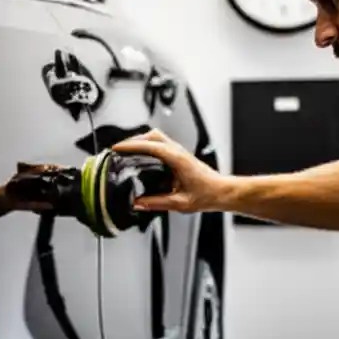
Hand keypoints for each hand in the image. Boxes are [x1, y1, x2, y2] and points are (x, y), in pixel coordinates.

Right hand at [111, 129, 226, 212]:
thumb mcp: (179, 203)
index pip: (150, 146)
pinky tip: (142, 155)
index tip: (117, 148)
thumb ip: (156, 203)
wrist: (221, 192)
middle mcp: (178, 152)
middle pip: (152, 136)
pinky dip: (148, 145)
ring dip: (141, 141)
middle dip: (133, 140)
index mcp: (177, 160)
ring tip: (127, 151)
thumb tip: (138, 203)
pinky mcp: (180, 155)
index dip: (132, 146)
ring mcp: (179, 151)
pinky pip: (161, 143)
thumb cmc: (207, 194)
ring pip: (156, 137)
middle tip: (119, 150)